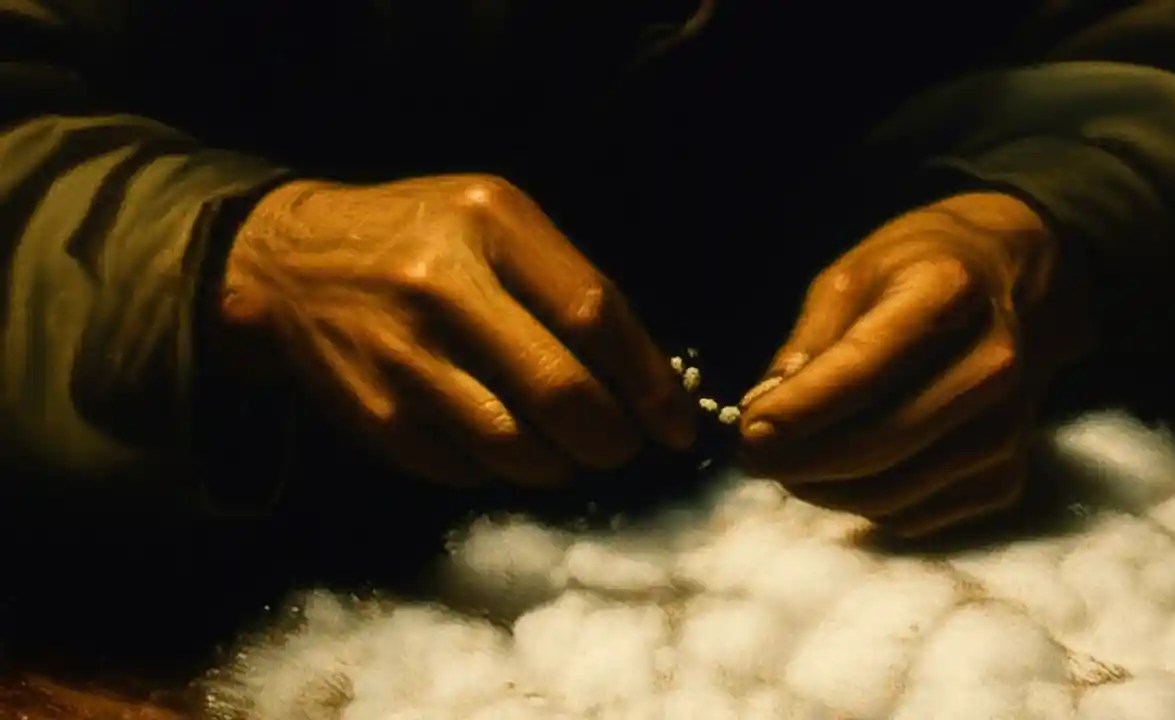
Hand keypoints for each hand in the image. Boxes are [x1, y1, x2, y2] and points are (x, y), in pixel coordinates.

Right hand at [216, 175, 696, 486]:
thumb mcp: (496, 220)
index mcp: (491, 225)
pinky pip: (469, 471)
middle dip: (615, 440)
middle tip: (628, 447)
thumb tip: (648, 375)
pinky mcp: (377, 417)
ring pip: (519, 450)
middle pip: (563, 395)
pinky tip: (505, 443)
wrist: (289, 264)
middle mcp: (446, 290)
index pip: (595, 318)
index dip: (650, 384)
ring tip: (571, 448)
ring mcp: (405, 360)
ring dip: (564, 465)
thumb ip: (568, 282)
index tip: (678, 424)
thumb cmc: (420, 238)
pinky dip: (504, 471)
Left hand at [738, 193, 1095, 536]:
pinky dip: (863, 503)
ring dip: (822, 488)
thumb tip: (761, 412)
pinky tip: (843, 472)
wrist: (1020, 281)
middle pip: (876, 444)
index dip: (797, 412)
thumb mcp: (851, 276)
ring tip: (790, 460)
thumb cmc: (920, 269)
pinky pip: (913, 516)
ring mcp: (1006, 429)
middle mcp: (991, 366)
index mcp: (947, 296)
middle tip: (753, 453)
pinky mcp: (1005, 476)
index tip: (747, 431)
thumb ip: (807, 344)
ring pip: (889, 493)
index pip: (863, 372)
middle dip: (797, 461)